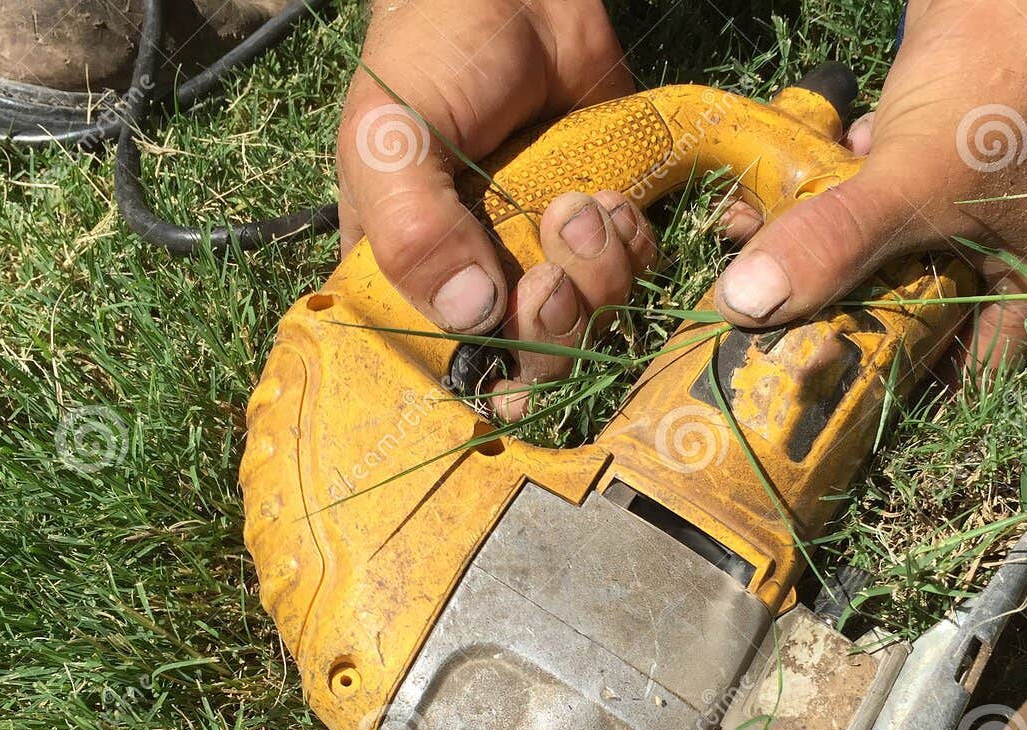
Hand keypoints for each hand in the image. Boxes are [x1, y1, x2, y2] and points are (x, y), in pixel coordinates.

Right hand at [337, 0, 656, 417]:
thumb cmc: (432, 56)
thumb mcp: (390, 136)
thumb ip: (410, 228)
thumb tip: (472, 316)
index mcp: (407, 281)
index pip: (441, 374)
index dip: (483, 376)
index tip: (504, 325)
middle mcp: (476, 287)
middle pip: (527, 370)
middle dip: (553, 329)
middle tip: (552, 269)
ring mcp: (542, 263)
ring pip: (589, 330)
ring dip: (601, 280)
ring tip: (585, 205)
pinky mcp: (601, 236)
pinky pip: (633, 281)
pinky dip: (636, 251)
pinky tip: (616, 202)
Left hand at [717, 0, 1026, 370]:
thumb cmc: (1004, 82)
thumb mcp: (916, 181)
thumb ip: (835, 244)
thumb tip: (743, 307)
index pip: (967, 372)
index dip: (900, 392)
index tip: (819, 406)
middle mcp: (998, 247)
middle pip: (907, 307)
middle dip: (833, 311)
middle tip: (759, 331)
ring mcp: (961, 194)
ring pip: (876, 243)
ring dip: (812, 244)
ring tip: (744, 259)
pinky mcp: (926, 146)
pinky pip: (868, 187)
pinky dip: (827, 187)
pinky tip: (776, 188)